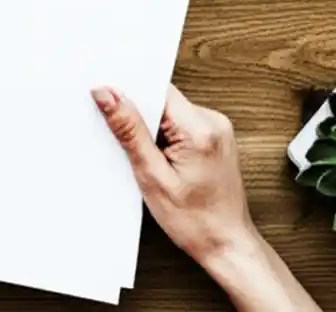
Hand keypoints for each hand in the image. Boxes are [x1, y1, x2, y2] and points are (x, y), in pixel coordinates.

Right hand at [91, 85, 320, 311]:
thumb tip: (108, 95)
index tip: (107, 107)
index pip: (156, 90)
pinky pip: (182, 123)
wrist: (228, 245)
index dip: (129, 94)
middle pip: (163, 99)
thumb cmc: (195, 221)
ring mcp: (218, 128)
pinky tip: (161, 161)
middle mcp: (214, 122)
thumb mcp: (152, 176)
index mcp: (200, 129)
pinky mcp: (216, 137)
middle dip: (140, 117)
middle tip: (128, 146)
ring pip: (171, 111)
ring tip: (150, 161)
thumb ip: (129, 131)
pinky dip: (166, 136)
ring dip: (153, 129)